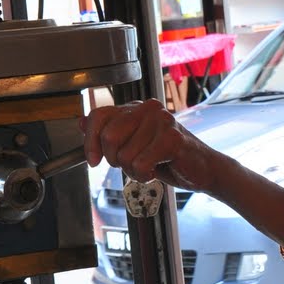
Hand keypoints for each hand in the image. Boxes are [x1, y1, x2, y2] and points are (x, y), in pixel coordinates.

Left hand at [82, 99, 210, 190]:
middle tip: (132, 164)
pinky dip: (144, 175)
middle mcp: (147, 109)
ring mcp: (161, 121)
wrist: (202, 170)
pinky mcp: (172, 138)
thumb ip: (109, 132)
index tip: (93, 160)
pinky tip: (156, 171)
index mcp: (135, 108)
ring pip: (124, 155)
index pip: (98, 116)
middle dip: (115, 159)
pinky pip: (140, 164)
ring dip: (133, 171)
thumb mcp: (133, 144)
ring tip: (149, 167)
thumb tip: (81, 123)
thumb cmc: (168, 158)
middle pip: (108, 137)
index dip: (90, 142)